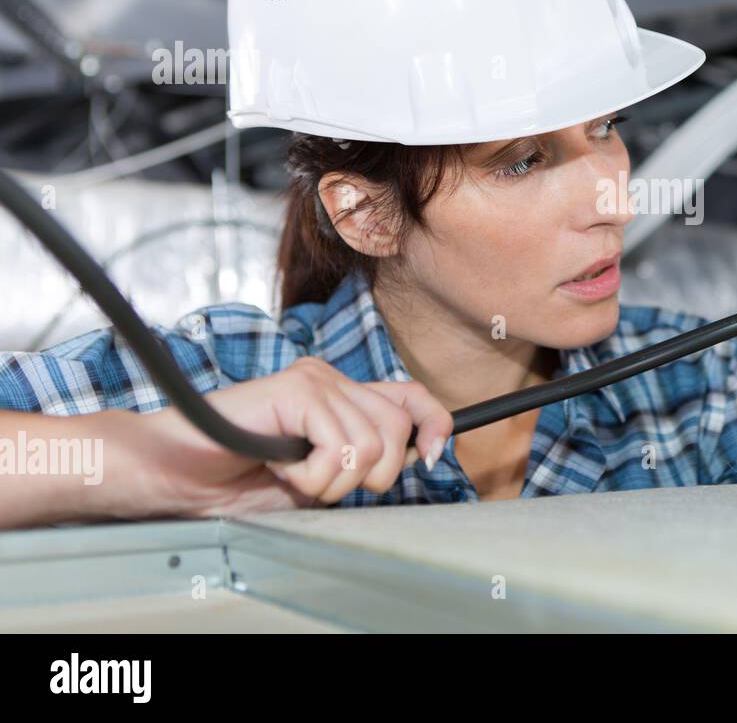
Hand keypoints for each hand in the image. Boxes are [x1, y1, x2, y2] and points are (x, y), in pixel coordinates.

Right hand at [122, 356, 453, 517]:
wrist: (175, 473)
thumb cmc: (238, 478)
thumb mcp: (318, 476)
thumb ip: (361, 460)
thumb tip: (421, 454)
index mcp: (341, 396)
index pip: (411, 397)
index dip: (435, 424)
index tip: (434, 457)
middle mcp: (332, 379)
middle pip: (397, 429)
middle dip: (370, 476)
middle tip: (321, 483)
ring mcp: (313, 380)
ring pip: (370, 443)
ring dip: (331, 481)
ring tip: (292, 473)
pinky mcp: (295, 390)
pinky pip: (337, 446)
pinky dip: (310, 474)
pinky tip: (278, 463)